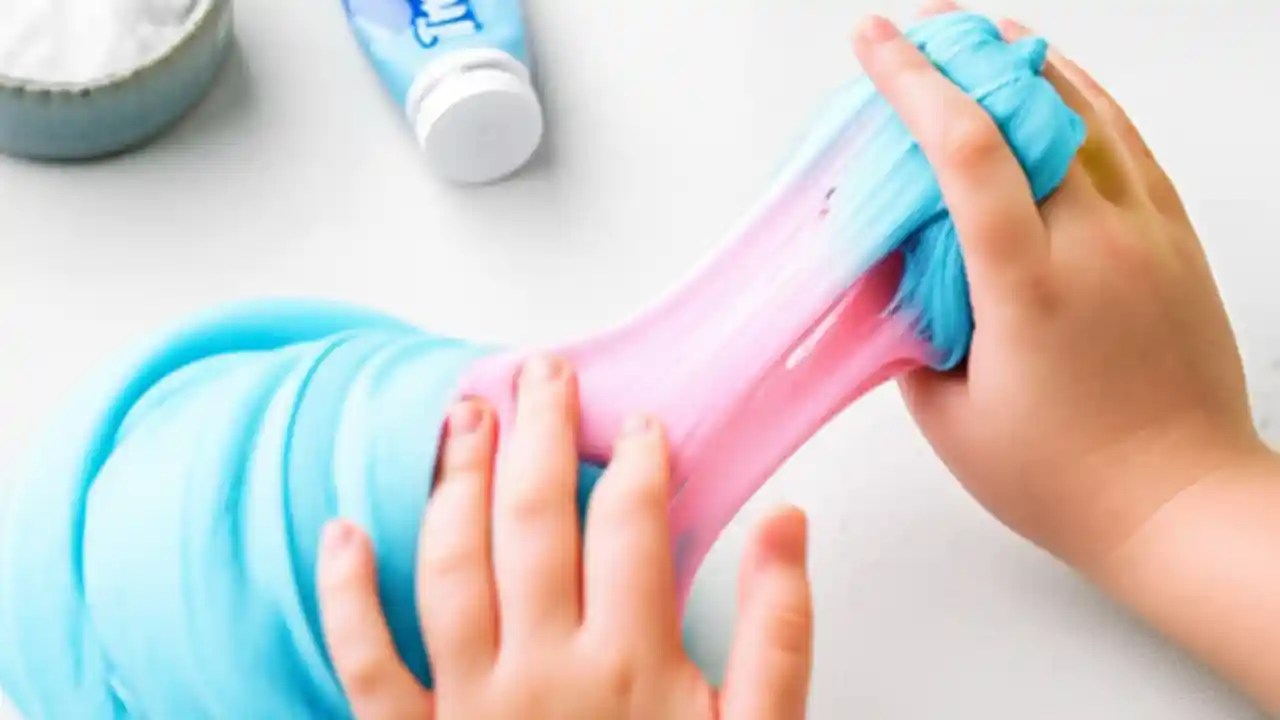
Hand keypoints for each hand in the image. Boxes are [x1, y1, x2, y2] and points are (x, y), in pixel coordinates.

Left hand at [316, 357, 812, 718]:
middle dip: (543, 434)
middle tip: (544, 373)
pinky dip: (347, 597)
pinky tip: (342, 532)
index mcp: (632, 666)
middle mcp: (544, 673)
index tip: (642, 422)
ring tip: (466, 414)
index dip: (640, 461)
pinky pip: (367, 665)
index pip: (633, 527)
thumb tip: (787, 524)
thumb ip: (779, 633)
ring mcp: (472, 705)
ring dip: (457, 481)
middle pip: (537, 521)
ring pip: (452, 567)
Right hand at [856, 6, 1266, 569]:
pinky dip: (1085, 100)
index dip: (912, 81)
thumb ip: (908, 333)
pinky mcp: (1176, 241)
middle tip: (917, 30)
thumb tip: (889, 272)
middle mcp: (1095, 243)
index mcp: (1028, 286)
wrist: (1180, 505)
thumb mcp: (950, 418)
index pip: (964, 150)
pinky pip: (1128, 143)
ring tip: (982, 36)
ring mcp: (1146, 234)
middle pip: (1028, 107)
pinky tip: (1058, 86)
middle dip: (961, 54)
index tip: (873, 41)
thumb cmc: (1068, 478)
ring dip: (1024, 64)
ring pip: (1086, 110)